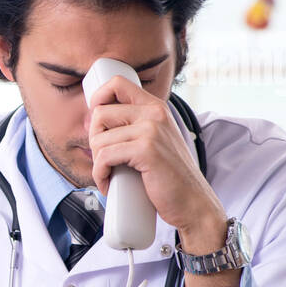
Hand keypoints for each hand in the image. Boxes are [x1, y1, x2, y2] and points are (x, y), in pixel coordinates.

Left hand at [86, 76, 225, 246]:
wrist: (192, 202)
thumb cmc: (169, 176)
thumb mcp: (154, 142)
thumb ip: (132, 127)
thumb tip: (92, 121)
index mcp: (155, 108)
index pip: (117, 84)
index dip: (98, 99)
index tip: (96, 124)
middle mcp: (154, 114)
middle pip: (100, 113)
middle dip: (94, 140)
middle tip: (104, 160)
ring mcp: (151, 130)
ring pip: (99, 139)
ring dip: (97, 163)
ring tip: (110, 175)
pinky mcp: (146, 150)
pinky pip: (104, 157)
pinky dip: (100, 175)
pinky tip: (108, 184)